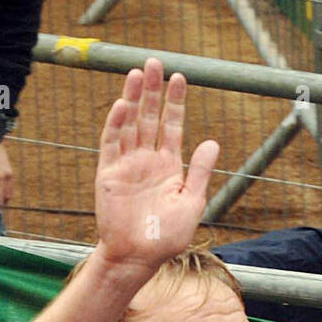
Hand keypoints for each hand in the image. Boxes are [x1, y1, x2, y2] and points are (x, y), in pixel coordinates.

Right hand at [0, 142, 13, 204]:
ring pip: (5, 190)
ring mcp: (5, 174)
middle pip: (9, 190)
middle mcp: (9, 174)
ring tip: (2, 205)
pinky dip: (0, 193)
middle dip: (6, 198)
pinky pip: (0, 186)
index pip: (10, 187)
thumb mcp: (0, 161)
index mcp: (10, 172)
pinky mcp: (0, 173)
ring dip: (3, 198)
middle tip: (3, 206)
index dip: (8, 194)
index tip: (6, 200)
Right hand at [95, 59, 218, 275]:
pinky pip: (111, 144)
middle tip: (155, 63)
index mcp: (168, 167)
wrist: (137, 257)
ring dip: (133, 99)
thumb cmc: (166, 238)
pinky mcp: (108, 174)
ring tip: (137, 73)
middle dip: (153, 91)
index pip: (171, 127)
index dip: (175, 103)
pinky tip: (122, 105)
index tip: (180, 79)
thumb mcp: (191, 204)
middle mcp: (147, 161)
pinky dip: (116, 124)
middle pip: (149, 118)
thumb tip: (212, 142)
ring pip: (130, 124)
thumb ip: (200, 173)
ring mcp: (127, 165)